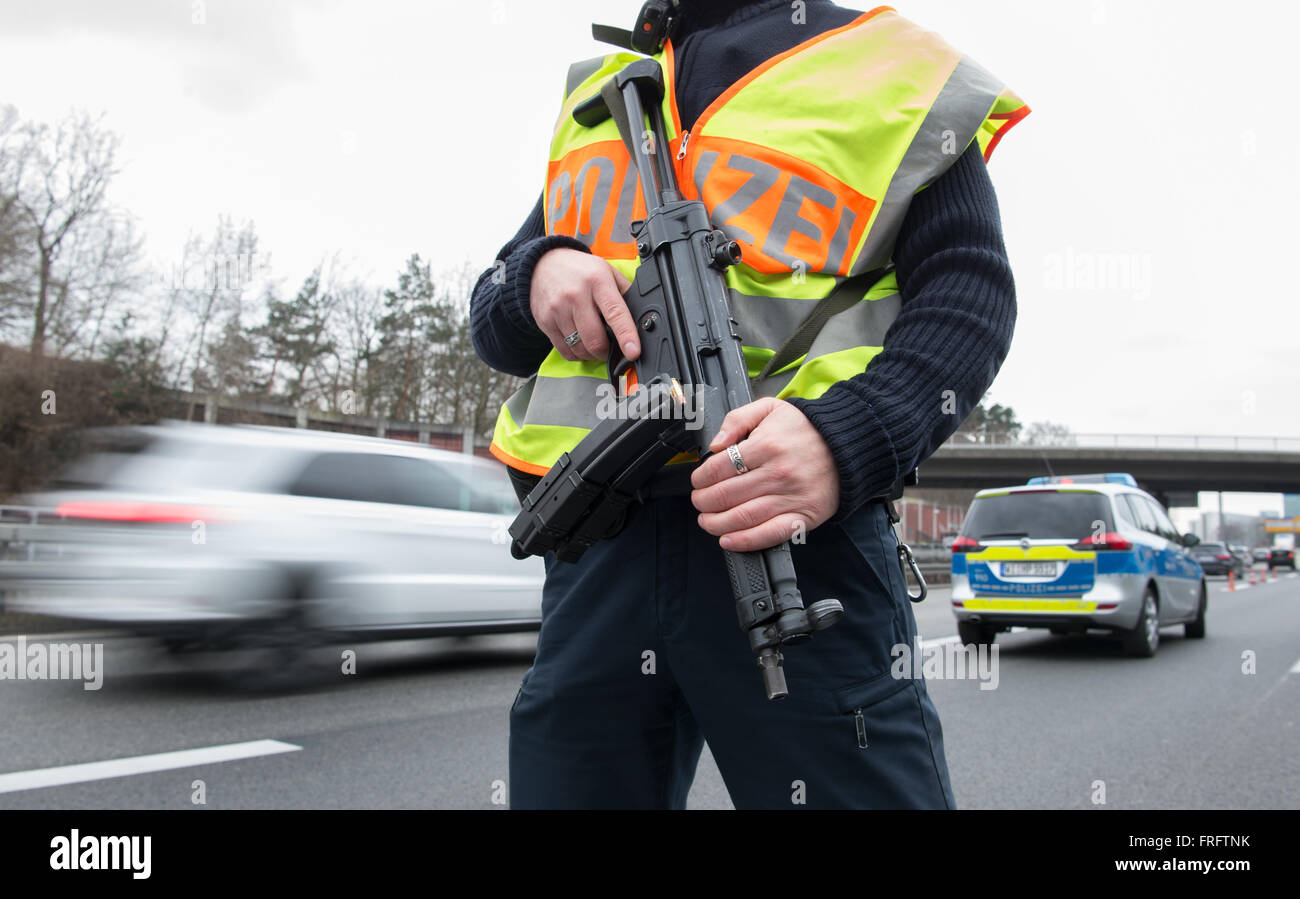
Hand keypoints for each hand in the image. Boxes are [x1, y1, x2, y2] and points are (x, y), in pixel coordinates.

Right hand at [530, 248, 637, 361]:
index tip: (633, 352)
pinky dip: (576, 353)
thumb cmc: (580, 270)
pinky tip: (579, 342)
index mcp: (597, 281)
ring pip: (580, 349)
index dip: (626, 335)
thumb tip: (642, 317)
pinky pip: (565, 351)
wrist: (542, 264)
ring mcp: (558, 310)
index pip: (615, 313)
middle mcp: (576, 295)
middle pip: (595, 339)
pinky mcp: (545, 321)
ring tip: (593, 341)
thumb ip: (623, 292)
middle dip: (606, 351)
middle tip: (609, 347)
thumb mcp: (606, 271)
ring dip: (591, 353)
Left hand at [690, 397, 840, 551]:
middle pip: (726, 495)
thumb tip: (714, 445)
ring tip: (707, 521)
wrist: (848, 445)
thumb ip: (737, 420)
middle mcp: (777, 473)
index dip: (701, 478)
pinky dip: (745, 541)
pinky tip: (728, 540)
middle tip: (700, 501)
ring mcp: (790, 498)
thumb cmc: (806, 428)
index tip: (698, 481)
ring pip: (742, 517)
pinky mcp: (803, 517)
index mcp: (766, 445)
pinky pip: (770, 534)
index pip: (719, 468)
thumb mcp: (769, 408)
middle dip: (703, 502)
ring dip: (716, 523)